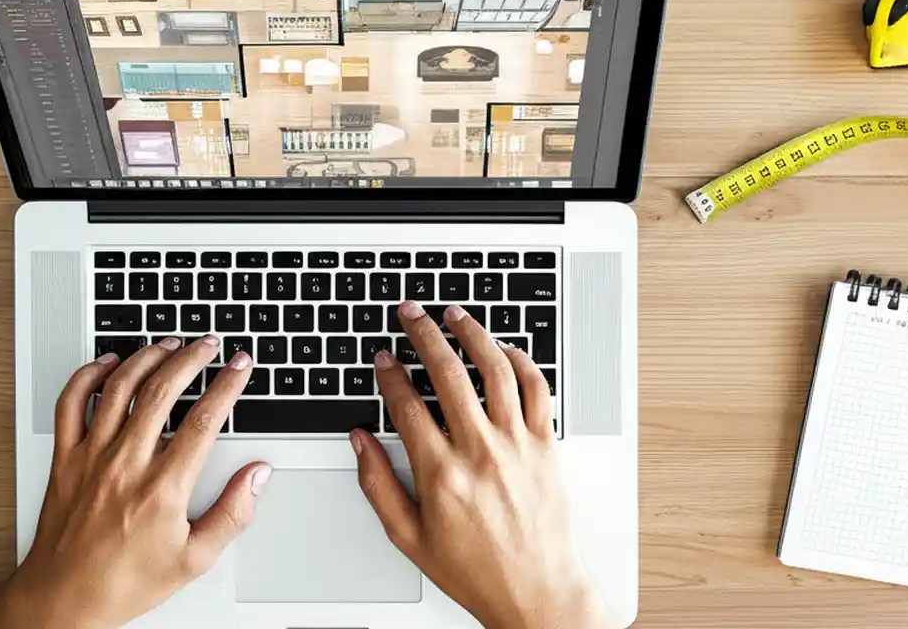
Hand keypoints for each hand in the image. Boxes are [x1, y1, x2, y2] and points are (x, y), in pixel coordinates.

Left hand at [0, 336, 270, 628]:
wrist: (65, 598)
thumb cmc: (125, 583)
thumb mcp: (194, 559)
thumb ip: (232, 514)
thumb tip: (257, 477)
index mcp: (162, 488)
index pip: (203, 421)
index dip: (227, 385)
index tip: (240, 366)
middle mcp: (125, 464)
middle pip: (162, 391)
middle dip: (192, 358)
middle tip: (209, 344)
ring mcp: (91, 457)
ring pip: (120, 388)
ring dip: (148, 357)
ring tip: (169, 344)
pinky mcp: (65, 458)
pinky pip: (71, 404)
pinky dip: (89, 375)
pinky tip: (107, 363)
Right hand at [351, 301, 609, 628]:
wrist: (537, 592)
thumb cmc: (475, 570)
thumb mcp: (409, 537)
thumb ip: (378, 485)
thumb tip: (360, 442)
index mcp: (441, 474)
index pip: (407, 404)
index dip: (390, 374)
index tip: (384, 358)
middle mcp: (480, 452)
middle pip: (448, 373)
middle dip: (424, 334)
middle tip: (411, 315)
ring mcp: (517, 444)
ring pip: (495, 369)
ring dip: (472, 334)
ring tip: (455, 316)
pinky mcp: (546, 445)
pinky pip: (537, 388)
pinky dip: (520, 360)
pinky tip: (503, 349)